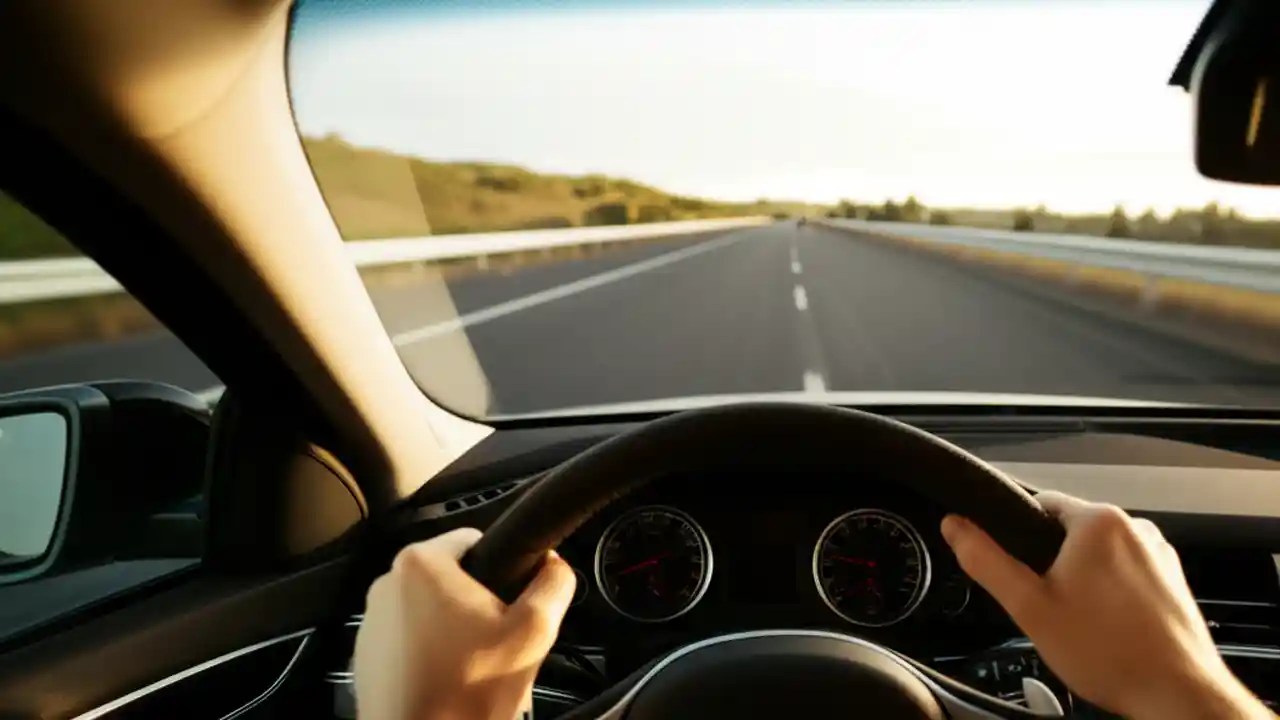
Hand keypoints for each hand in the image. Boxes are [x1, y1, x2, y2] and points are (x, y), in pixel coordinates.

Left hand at [354, 528, 575, 719]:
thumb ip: (553, 584)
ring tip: (472, 667)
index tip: (512, 604)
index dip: (505, 569)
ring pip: (430, 610)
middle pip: (452, 578)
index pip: (476, 539)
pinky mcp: (366, 655)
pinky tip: (448, 680)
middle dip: (478, 604)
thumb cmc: (468, 690)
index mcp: (421, 564)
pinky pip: (409, 640)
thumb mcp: (533, 632)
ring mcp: (371, 621)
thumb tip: (554, 567)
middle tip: (496, 641)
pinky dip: (429, 654)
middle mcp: (386, 584)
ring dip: (453, 630)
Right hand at [941, 492, 1270, 719]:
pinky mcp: (1173, 580)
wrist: (1175, 695)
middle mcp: (1136, 528)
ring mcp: (1160, 554)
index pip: (1040, 504)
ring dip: (1084, 582)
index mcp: (1099, 521)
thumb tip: (954, 526)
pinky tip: (1109, 629)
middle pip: (1070, 533)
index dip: (1020, 538)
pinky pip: (1127, 575)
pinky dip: (1112, 596)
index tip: (1023, 574)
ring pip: (1099, 557)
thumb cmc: (1107, 652)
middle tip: (1051, 608)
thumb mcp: (1028, 606)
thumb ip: (986, 560)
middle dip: (1054, 566)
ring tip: (1083, 624)